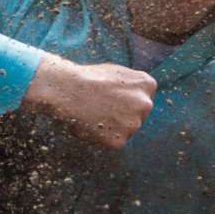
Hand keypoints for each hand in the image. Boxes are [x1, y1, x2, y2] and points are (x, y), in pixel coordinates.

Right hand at [21, 53, 155, 148]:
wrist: (67, 89)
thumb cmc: (88, 78)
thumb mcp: (118, 72)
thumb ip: (132, 85)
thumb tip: (136, 94)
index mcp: (148, 84)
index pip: (144, 98)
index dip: (126, 99)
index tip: (113, 98)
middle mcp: (145, 104)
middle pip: (138, 115)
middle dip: (123, 114)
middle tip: (102, 108)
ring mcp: (134, 124)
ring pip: (126, 129)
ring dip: (114, 127)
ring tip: (95, 115)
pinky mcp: (119, 140)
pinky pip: (114, 141)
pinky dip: (104, 138)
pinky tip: (92, 125)